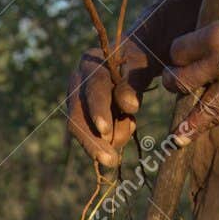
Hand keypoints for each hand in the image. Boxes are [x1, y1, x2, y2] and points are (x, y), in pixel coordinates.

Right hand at [66, 40, 154, 166]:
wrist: (135, 58)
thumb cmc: (141, 58)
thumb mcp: (142, 64)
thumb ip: (134, 82)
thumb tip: (129, 106)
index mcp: (91, 62)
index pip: (93, 88)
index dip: (98, 110)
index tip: (106, 131)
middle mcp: (78, 81)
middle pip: (77, 114)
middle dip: (92, 140)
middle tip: (110, 161)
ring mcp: (79, 99)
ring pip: (82, 128)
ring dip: (103, 141)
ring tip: (127, 134)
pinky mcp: (85, 115)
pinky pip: (93, 133)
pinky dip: (110, 137)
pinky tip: (127, 127)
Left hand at [162, 0, 218, 142]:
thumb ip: (217, 28)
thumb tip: (204, 41)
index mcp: (216, 36)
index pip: (178, 52)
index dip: (175, 54)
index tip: (178, 55)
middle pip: (183, 82)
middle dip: (173, 83)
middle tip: (171, 83)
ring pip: (206, 109)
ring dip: (191, 121)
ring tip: (177, 136)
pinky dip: (217, 118)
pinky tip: (205, 129)